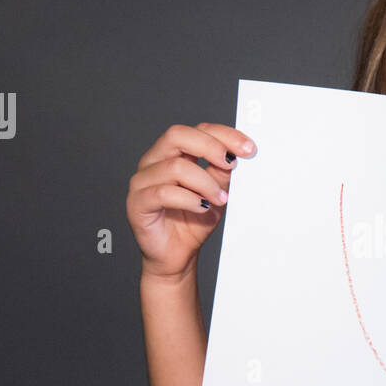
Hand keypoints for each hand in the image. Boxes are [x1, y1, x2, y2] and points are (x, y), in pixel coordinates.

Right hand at [126, 122, 255, 279]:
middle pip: (177, 135)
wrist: (177, 255)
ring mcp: (142, 181)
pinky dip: (189, 199)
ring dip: (205, 182)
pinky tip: (202, 207)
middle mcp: (154, 161)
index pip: (196, 130)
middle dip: (210, 147)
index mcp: (173, 153)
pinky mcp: (137, 202)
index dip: (223, 135)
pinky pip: (164, 193)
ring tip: (220, 199)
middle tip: (232, 163)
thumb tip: (237, 154)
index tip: (247, 148)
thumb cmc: (193, 222)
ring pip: (175, 166)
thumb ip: (221, 172)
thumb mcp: (216, 193)